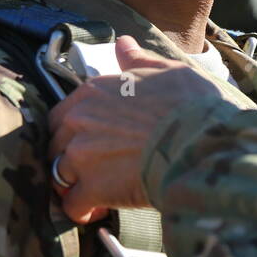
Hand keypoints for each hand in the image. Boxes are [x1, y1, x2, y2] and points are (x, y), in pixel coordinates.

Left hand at [48, 35, 220, 222]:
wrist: (200, 142)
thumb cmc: (191, 104)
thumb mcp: (167, 71)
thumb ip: (138, 60)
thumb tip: (124, 43)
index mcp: (93, 90)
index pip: (64, 113)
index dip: (76, 131)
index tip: (92, 142)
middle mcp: (79, 120)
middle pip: (55, 143)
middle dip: (69, 157)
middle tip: (92, 170)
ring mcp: (81, 154)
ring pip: (59, 174)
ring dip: (73, 184)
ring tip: (94, 194)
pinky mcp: (91, 188)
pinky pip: (72, 204)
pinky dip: (82, 210)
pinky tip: (95, 212)